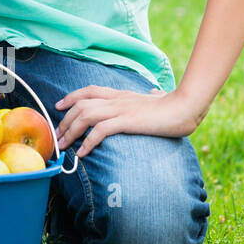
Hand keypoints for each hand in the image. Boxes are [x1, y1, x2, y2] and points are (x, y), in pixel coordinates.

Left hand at [54, 85, 203, 158]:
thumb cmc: (175, 105)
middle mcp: (116, 99)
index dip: (71, 97)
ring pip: (85, 115)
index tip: (59, 106)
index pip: (89, 91)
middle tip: (57, 135)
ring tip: (64, 145)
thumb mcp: (158, 98)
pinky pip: (101, 130)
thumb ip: (152, 95)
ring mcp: (121, 109)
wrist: (186, 107)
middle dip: (65, 120)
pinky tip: (83, 152)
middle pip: (80, 105)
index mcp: (121, 94)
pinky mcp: (127, 121)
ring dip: (71, 131)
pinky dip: (88, 141)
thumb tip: (154, 92)